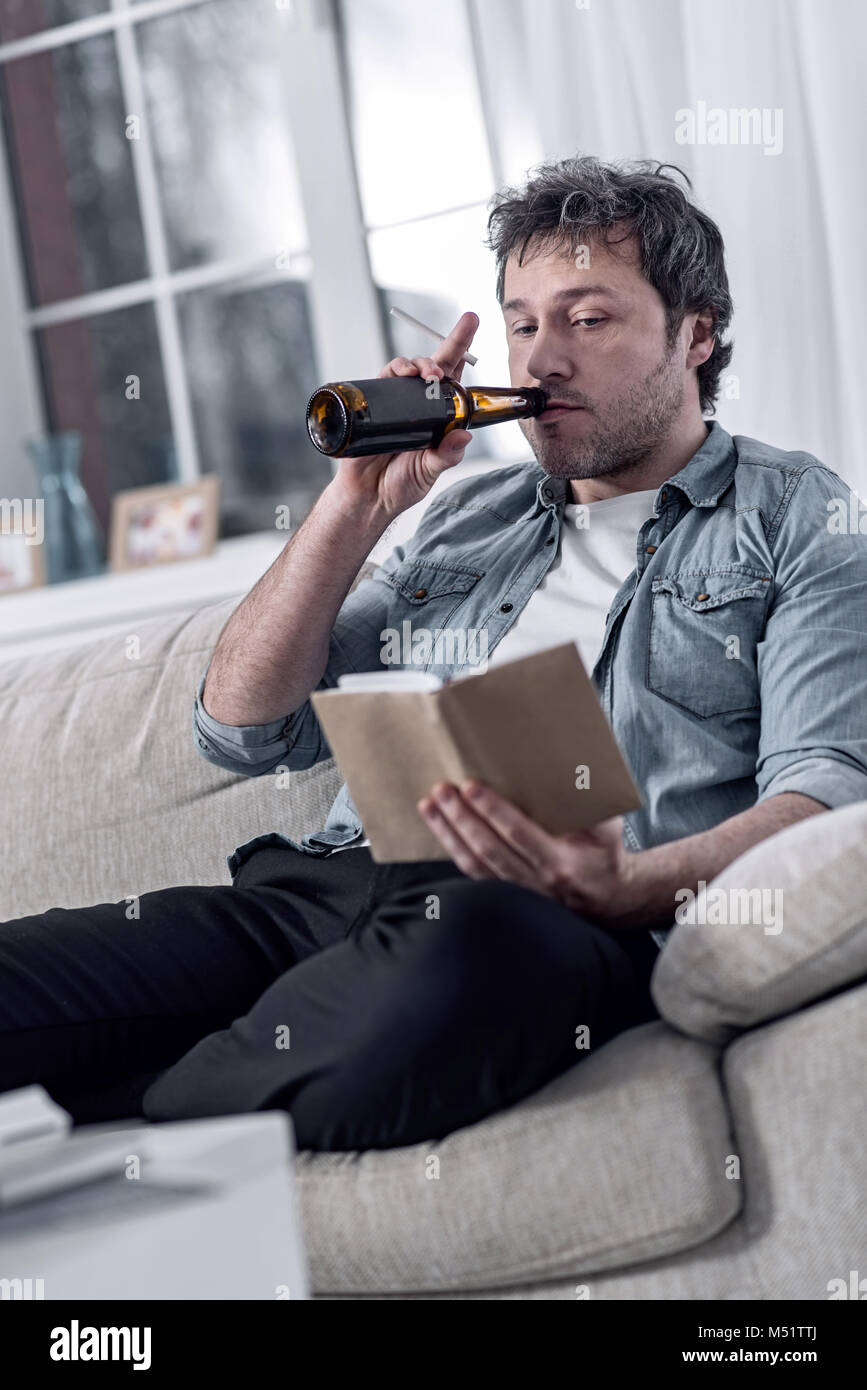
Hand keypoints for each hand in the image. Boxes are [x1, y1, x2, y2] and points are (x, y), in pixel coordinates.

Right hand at [329, 311, 479, 521]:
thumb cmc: (400, 485)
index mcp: (437, 417)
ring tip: (430, 373)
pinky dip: (395, 369)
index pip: (453, 379)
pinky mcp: (373, 403)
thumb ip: (446, 455)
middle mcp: (418, 405)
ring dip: (422, 361)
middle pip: (434, 365)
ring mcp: (395, 402)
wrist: (367, 497)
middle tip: (462, 336)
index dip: (462, 352)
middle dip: (450, 342)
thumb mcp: (429, 470)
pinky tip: (405, 374)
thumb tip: (465, 436)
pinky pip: (384, 377)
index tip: (472, 323)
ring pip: (410, 367)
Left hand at [417, 780, 642, 922]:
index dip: (493, 810)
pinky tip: (439, 827)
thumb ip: (588, 801)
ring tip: (430, 804)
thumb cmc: (604, 852)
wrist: (609, 896)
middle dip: (462, 817)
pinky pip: (473, 872)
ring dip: (450, 832)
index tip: (471, 787)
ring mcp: (521, 892)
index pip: (520, 834)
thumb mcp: (608, 825)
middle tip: (443, 790)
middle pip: (490, 848)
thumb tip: (570, 765)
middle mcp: (539, 881)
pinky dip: (453, 848)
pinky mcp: (508, 895)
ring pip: (476, 862)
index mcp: (563, 862)